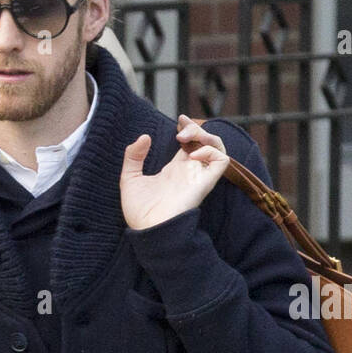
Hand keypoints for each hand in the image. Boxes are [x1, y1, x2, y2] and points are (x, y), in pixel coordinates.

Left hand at [120, 114, 230, 231]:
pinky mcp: (204, 183)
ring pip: (218, 147)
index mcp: (174, 170)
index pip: (190, 143)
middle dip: (196, 128)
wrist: (148, 231)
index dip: (188, 128)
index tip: (178, 121)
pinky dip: (211, 151)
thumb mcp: (130, 179)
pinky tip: (191, 155)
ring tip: (186, 138)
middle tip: (180, 130)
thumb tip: (144, 137)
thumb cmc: (139, 212)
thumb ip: (133, 157)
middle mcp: (189, 171)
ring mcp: (198, 176)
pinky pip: (221, 160)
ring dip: (206, 136)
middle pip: (205, 142)